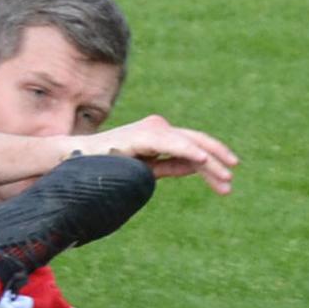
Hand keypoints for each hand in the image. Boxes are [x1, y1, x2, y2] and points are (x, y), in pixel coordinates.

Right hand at [82, 115, 239, 195]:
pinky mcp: (143, 135)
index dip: (213, 161)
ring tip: (226, 177)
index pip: (193, 147)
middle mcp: (158, 127)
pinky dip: (190, 151)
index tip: (227, 180)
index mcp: (159, 135)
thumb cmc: (106, 165)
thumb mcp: (146, 169)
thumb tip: (197, 166)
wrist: (76, 161)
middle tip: (232, 177)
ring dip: (210, 161)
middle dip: (218, 159)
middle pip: (196, 142)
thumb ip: (171, 165)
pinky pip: (172, 143)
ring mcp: (151, 129)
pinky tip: (204, 161)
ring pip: (189, 144)